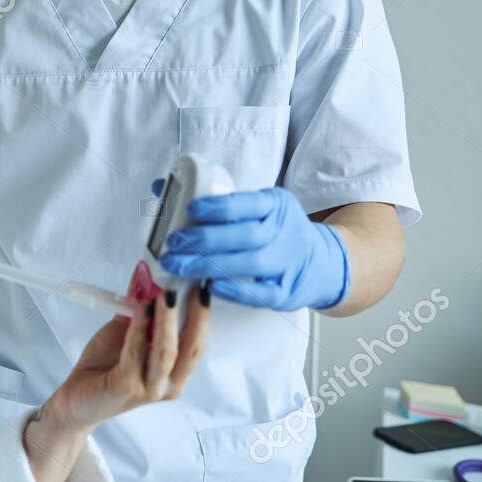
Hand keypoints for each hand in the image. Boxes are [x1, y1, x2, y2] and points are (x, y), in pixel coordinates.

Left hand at [44, 260, 210, 431]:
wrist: (78, 398)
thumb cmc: (105, 366)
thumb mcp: (126, 331)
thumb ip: (138, 306)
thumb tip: (145, 274)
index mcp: (175, 372)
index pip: (197, 342)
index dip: (203, 315)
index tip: (203, 286)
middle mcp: (168, 383)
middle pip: (190, 349)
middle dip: (195, 316)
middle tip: (193, 288)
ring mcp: (148, 389)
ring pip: (166, 353)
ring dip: (167, 321)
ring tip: (166, 295)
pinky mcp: (125, 388)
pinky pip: (134, 355)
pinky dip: (138, 329)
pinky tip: (141, 309)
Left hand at [157, 185, 350, 310]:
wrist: (320, 263)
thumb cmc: (274, 231)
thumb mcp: (257, 208)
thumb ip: (215, 201)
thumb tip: (161, 188)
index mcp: (275, 204)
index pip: (247, 203)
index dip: (219, 206)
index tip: (191, 209)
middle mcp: (286, 231)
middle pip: (245, 234)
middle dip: (204, 238)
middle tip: (172, 243)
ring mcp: (289, 263)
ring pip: (250, 262)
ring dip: (208, 265)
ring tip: (176, 265)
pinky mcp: (287, 292)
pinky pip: (261, 293)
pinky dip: (235, 290)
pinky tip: (210, 287)